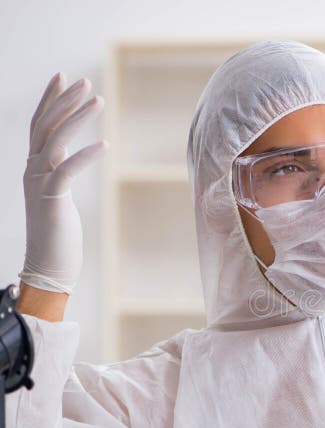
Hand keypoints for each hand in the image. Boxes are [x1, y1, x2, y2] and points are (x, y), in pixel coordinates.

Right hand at [20, 73, 106, 293]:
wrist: (48, 267)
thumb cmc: (58, 236)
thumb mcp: (57, 197)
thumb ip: (58, 175)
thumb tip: (64, 162)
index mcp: (35, 167)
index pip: (39, 124)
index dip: (51, 99)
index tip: (64, 78)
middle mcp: (33, 170)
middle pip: (45, 124)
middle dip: (65, 100)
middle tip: (86, 81)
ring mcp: (39, 183)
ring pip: (55, 140)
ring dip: (78, 117)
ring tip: (99, 100)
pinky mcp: (51, 199)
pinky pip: (67, 170)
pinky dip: (85, 155)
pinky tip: (106, 145)